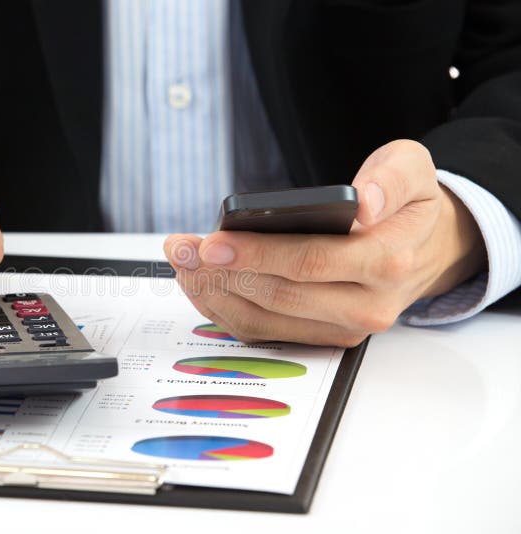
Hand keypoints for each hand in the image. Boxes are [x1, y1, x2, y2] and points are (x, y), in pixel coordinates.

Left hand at [164, 140, 486, 346]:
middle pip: (279, 296)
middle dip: (221, 272)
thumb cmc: (407, 206)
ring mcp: (345, 328)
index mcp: (390, 261)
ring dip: (214, 294)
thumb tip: (362, 203)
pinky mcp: (323, 337)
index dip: (256, 254)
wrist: (425, 248)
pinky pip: (264, 332)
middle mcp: (368, 305)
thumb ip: (391, 179)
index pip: (312, 262)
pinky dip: (225, 309)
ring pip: (264, 320)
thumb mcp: (412, 170)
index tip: (212, 243)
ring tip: (182, 263)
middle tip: (180, 249)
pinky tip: (201, 282)